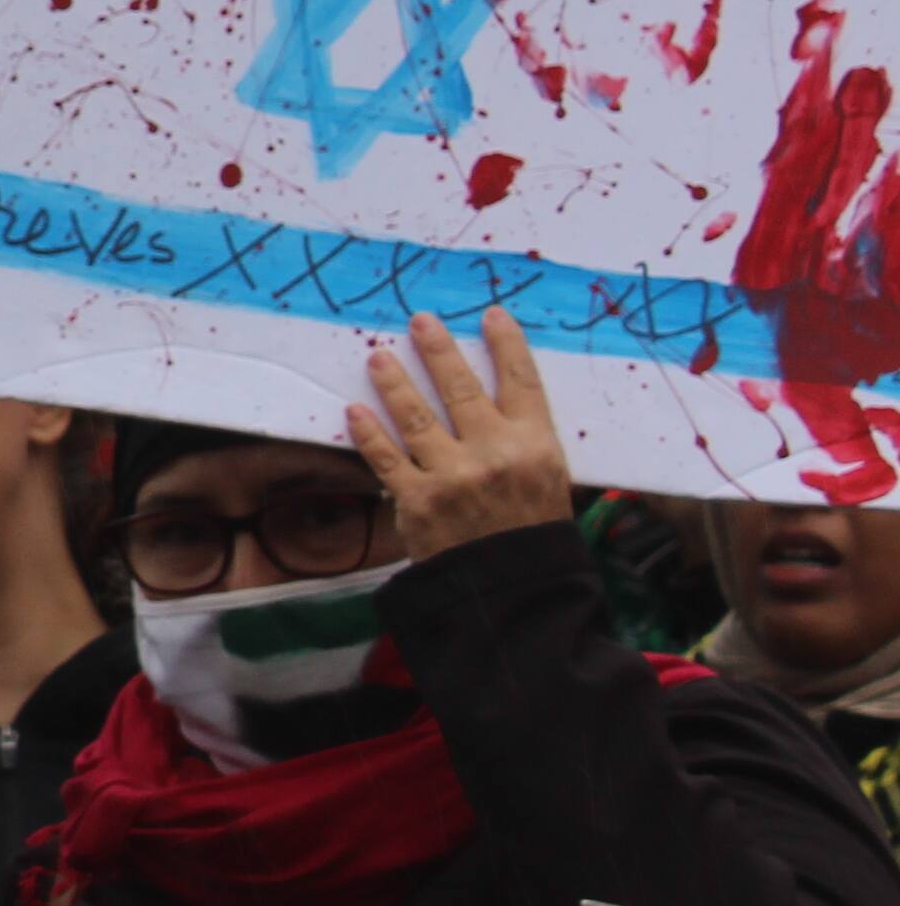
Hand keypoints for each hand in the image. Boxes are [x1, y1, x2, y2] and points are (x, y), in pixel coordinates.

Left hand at [351, 311, 572, 555]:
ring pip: (415, 415)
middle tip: (420, 321)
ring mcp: (453, 476)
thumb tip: (502, 397)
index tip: (490, 316)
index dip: (506, 344)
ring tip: (377, 356)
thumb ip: (526, 442)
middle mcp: (495, 453)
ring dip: (393, 382)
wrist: (515, 589)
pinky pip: (385, 457)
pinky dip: (367, 432)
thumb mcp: (551, 482)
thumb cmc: (533, 532)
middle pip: (461, 388)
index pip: (522, 381)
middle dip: (438, 350)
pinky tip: (355, 410)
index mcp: (536, 445)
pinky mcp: (417, 500)